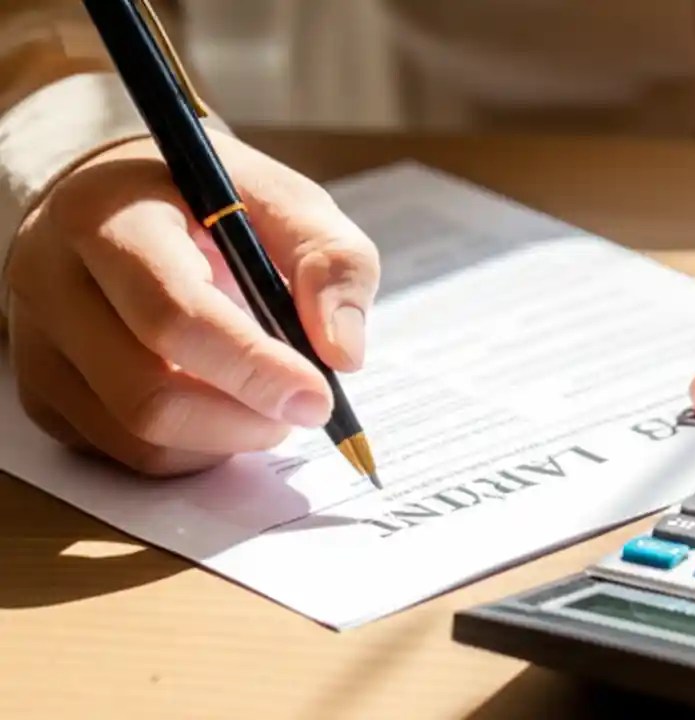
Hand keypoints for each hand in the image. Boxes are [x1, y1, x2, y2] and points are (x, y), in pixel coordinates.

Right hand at [6, 131, 379, 475]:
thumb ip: (331, 262)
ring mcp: (35, 343)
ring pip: (135, 437)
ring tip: (267, 402)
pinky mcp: (42, 390)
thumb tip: (342, 353)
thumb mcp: (287, 202)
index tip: (319, 397)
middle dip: (245, 419)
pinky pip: (122, 453)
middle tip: (304, 408)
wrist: (123, 197)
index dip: (253, 368)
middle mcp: (51, 281)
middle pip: (147, 393)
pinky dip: (192, 450)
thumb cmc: (215, 201)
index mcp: (109, 218)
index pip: (173, 314)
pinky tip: (223, 408)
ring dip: (224, 440)